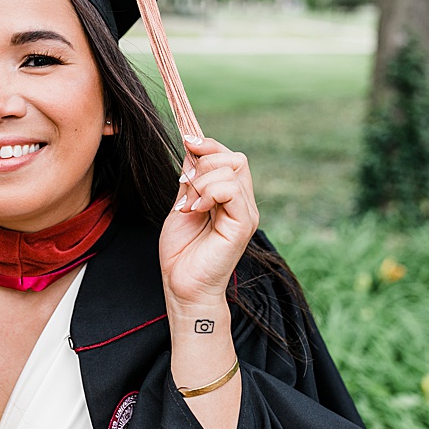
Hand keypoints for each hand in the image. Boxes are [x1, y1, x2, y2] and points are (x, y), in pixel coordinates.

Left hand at [158, 136, 258, 308]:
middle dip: (204, 162)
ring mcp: (246, 214)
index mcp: (231, 198)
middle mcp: (244, 204)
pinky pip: (232, 189)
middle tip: (184, 185)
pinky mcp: (243, 225)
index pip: (229, 158)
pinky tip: (195, 209)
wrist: (183, 286)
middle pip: (235, 159)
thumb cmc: (182, 252)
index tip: (186, 141)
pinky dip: (209, 191)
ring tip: (188, 205)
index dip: (208, 145)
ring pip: (232, 169)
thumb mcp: (183, 205)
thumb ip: (191, 181)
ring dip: (201, 181)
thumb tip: (191, 150)